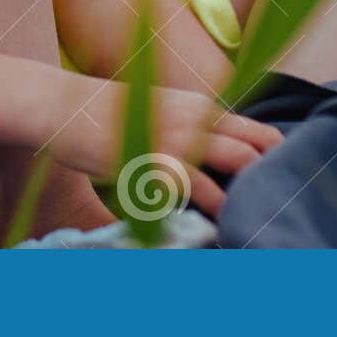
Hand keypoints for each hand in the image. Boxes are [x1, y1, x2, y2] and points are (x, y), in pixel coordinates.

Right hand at [45, 75, 282, 217]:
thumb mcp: (159, 110)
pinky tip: (210, 232)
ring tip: (249, 226)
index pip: (259, 133)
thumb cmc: (106, 112)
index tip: (275, 190)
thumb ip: (191, 129)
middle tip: (269, 213)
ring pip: (239, 166)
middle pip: (257, 149)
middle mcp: (197, 119)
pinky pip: (197, 191)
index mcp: (200, 107)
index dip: (274, 163)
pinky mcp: (155, 161)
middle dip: (272, 182)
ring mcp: (178, 140)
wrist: (61, 104)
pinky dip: (210, 214)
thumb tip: (216, 158)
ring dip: (247, 199)